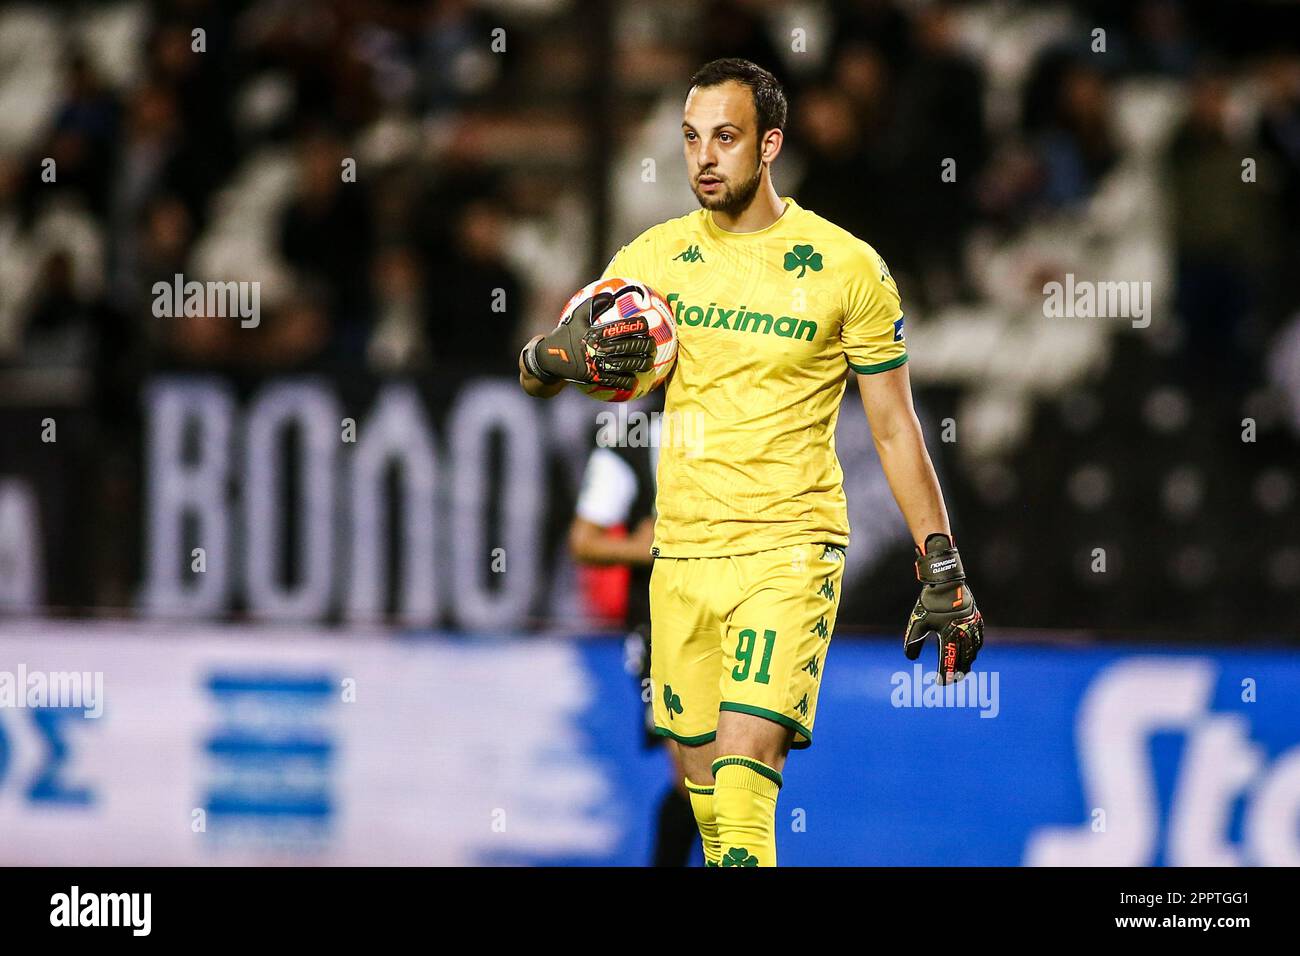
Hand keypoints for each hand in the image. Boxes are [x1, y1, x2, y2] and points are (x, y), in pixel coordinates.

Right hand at [521, 289, 655, 389]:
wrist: (549, 358)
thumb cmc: (565, 334)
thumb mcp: (576, 316)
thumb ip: (593, 304)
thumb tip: (610, 295)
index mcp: (595, 332)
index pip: (621, 328)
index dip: (636, 326)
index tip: (646, 325)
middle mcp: (597, 348)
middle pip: (628, 347)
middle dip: (644, 345)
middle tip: (653, 344)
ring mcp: (596, 364)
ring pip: (625, 364)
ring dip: (640, 363)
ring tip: (649, 361)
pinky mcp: (594, 378)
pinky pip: (615, 380)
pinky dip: (627, 380)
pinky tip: (635, 379)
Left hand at [903, 533, 983, 683]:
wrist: (946, 582)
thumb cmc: (930, 602)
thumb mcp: (918, 622)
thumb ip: (913, 641)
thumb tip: (909, 658)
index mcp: (948, 636)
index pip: (947, 662)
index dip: (944, 675)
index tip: (940, 683)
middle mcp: (962, 634)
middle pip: (963, 661)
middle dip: (957, 673)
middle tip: (952, 681)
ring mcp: (972, 628)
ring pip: (973, 652)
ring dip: (968, 663)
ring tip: (963, 672)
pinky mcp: (976, 620)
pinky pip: (979, 640)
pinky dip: (975, 650)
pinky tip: (972, 654)